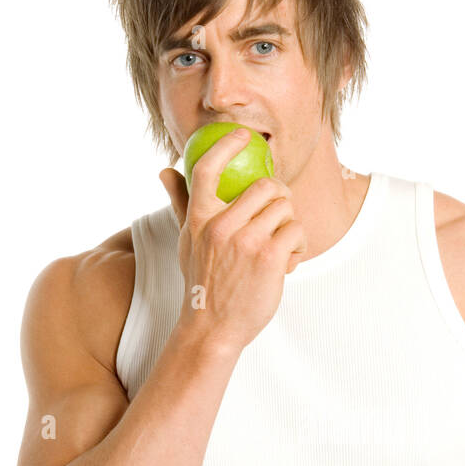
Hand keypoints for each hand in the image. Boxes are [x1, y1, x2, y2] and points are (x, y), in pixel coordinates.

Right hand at [160, 127, 307, 352]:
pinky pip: (296, 231)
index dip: (227, 145)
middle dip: (280, 196)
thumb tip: (166, 170)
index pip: (207, 168)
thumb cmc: (201, 283)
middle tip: (280, 212)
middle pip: (266, 185)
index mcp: (200, 218)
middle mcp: (221, 226)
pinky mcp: (270, 258)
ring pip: (286, 207)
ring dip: (290, 224)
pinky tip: (288, 261)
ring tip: (282, 244)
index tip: (243, 136)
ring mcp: (247, 241)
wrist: (213, 329)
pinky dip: (298, 244)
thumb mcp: (186, 242)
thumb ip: (180, 204)